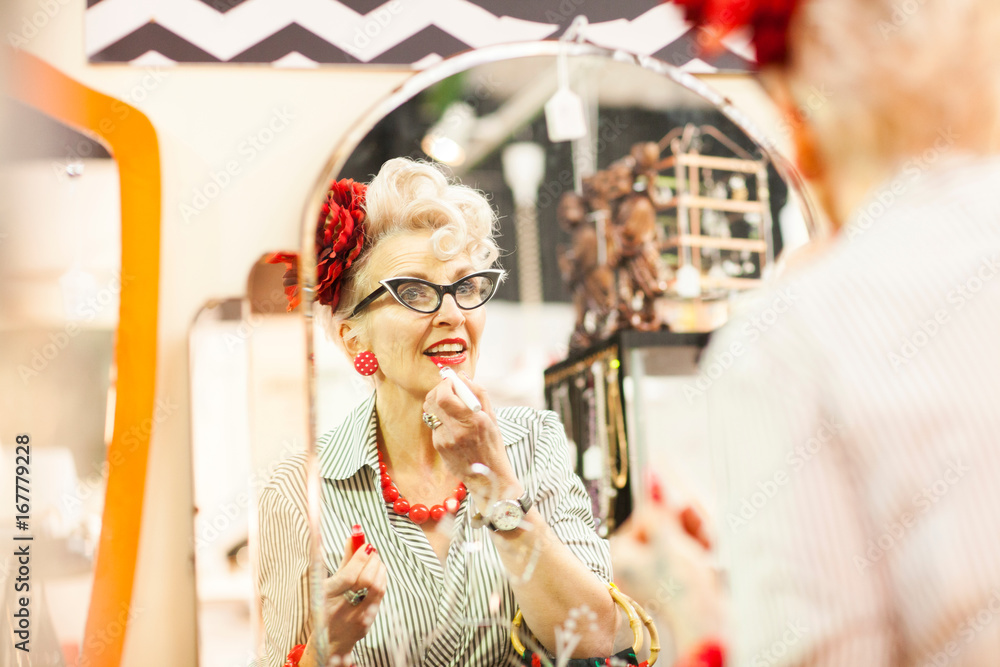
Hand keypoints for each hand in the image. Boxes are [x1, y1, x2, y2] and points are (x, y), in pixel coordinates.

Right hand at [320, 534, 386, 657]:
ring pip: (377, 586)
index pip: (349, 575)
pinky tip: (379, 572)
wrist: (330, 641)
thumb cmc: (327, 607)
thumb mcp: (328, 584)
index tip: (365, 544)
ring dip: (379, 568)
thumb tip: (353, 537)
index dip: (360, 557)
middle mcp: (341, 607)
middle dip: (372, 560)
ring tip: (375, 560)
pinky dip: (382, 579)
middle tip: (371, 550)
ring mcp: (356, 616)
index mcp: (326, 596)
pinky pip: (380, 595)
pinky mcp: (367, 621)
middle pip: (366, 579)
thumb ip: (343, 561)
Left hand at [422, 371, 517, 501]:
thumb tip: (463, 376)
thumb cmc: (493, 445)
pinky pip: (434, 425)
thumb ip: (478, 394)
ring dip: (438, 404)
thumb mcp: (492, 418)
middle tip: (448, 389)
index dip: (444, 385)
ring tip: (451, 406)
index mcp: (473, 421)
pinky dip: (441, 419)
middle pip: (432, 401)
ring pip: (430, 412)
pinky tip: (452, 424)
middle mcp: (457, 431)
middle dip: (438, 390)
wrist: (488, 478)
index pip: (444, 396)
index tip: (451, 381)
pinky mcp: (439, 447)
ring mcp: (445, 440)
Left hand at [610, 475, 723, 656]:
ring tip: (708, 551)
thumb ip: (661, 506)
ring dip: (699, 534)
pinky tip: (709, 557)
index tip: (693, 516)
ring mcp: (652, 568)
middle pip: (664, 520)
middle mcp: (633, 559)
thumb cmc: (684, 589)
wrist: (708, 630)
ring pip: (679, 530)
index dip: (676, 513)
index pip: (650, 512)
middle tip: (705, 540)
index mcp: (622, 551)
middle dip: (690, 524)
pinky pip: (687, 544)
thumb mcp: (670, 541)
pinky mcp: (673, 574)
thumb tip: (652, 473)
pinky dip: (701, 546)